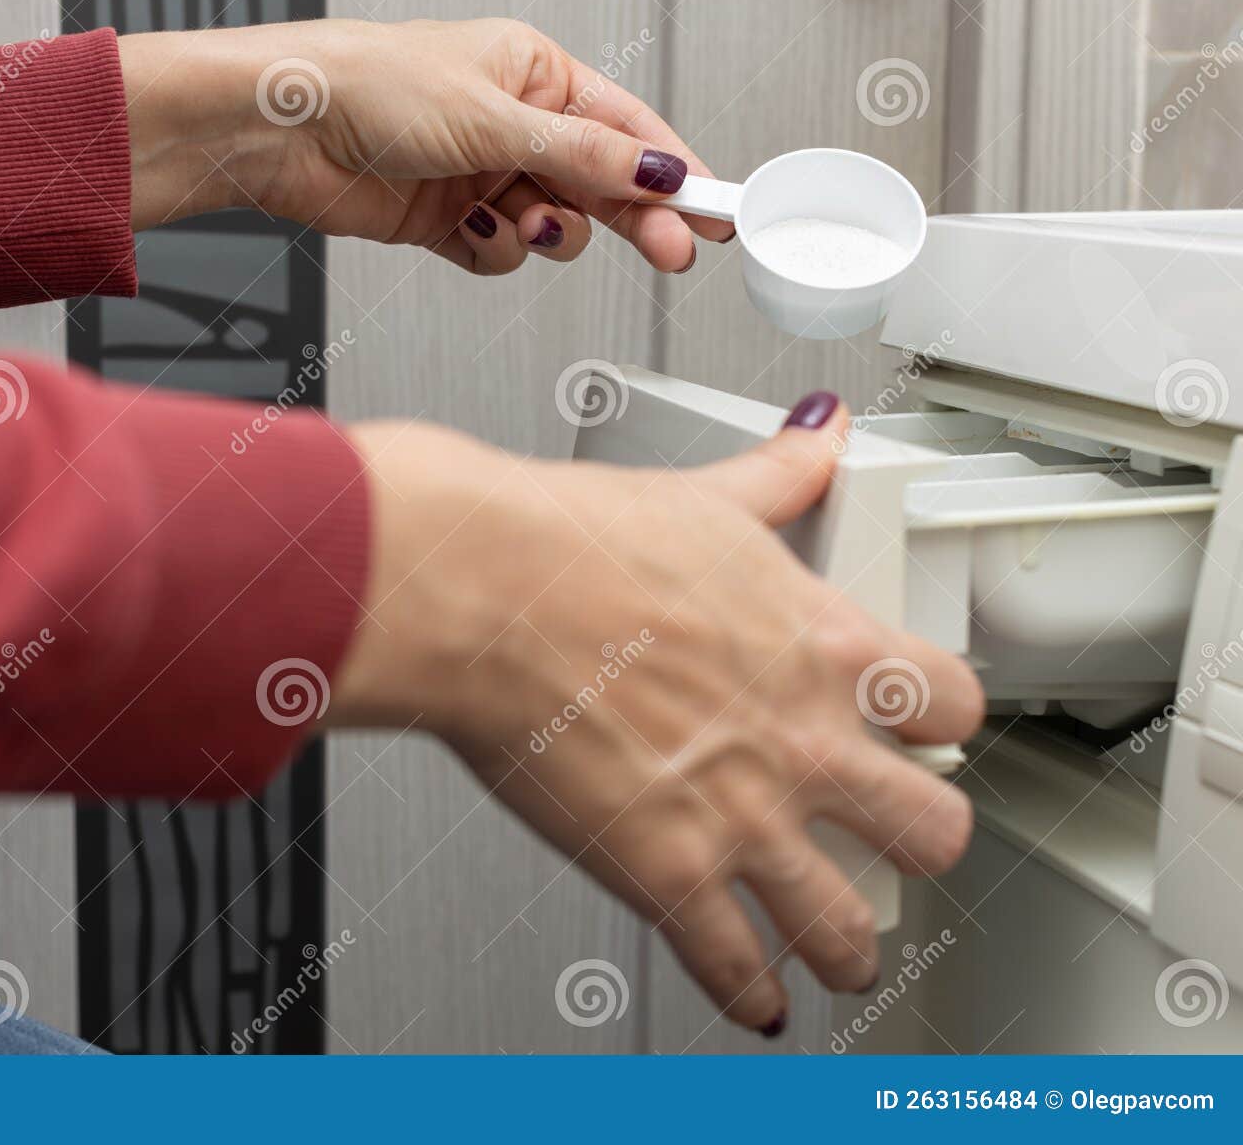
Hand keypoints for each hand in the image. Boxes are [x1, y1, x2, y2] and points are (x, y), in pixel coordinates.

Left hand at [118, 19, 730, 274]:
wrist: (279, 130)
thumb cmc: (368, 85)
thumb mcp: (495, 115)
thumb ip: (583, 153)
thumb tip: (654, 168)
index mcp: (535, 74)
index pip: (629, 127)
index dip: (677, 171)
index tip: (721, 209)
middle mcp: (512, 123)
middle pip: (601, 182)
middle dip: (632, 218)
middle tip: (672, 252)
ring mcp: (481, 174)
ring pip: (553, 224)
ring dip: (544, 232)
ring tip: (521, 219)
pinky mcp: (447, 221)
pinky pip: (500, 251)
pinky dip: (492, 249)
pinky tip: (470, 229)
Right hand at [327, 400, 984, 1033]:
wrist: (484, 590)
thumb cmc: (573, 545)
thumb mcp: (704, 500)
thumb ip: (777, 479)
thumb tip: (818, 434)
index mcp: (823, 647)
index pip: (953, 705)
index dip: (952, 726)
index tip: (934, 734)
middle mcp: (803, 741)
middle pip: (934, 830)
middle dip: (923, 844)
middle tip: (901, 843)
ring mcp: (743, 815)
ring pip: (849, 923)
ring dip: (850, 945)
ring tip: (844, 954)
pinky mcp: (669, 872)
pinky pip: (736, 967)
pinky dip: (749, 996)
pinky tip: (756, 1003)